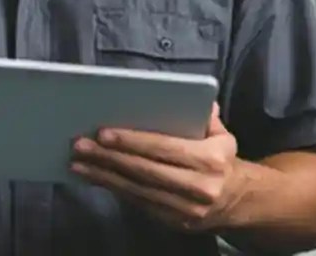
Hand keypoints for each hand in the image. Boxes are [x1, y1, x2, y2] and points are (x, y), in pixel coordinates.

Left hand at [70, 104, 244, 232]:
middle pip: (145, 171)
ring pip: (137, 190)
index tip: (103, 133)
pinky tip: (94, 177)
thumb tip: (188, 93)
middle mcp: (201, 187)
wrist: (237, 200)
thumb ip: (203, 114)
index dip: (132, 141)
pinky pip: (138, 203)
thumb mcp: (220, 134)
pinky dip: (114, 189)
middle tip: (80, 145)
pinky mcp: (175, 223)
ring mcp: (187, 209)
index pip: (165, 148)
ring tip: (78, 163)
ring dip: (103, 176)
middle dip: (109, 158)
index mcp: (212, 160)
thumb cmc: (219, 158)